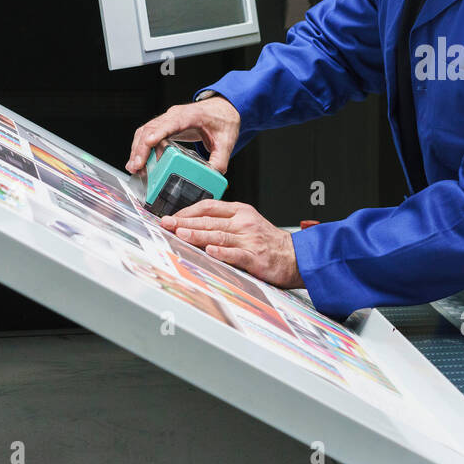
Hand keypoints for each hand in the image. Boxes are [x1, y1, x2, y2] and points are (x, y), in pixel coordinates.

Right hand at [127, 96, 240, 174]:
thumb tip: (211, 175)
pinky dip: (141, 148)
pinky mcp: (164, 126)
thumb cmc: (222, 119)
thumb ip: (220, 159)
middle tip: (137, 166)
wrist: (222, 109)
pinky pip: (148, 135)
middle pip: (152, 128)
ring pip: (145, 131)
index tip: (148, 143)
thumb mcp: (227, 141)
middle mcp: (175, 115)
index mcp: (191, 115)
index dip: (159, 132)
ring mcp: (167, 120)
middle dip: (142, 148)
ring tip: (135, 168)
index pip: (172, 122)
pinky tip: (139, 162)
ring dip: (138, 149)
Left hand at [161, 200, 301, 288]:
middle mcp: (244, 223)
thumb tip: (195, 225)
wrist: (296, 255)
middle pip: (210, 220)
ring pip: (219, 235)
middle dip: (185, 222)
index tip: (172, 217)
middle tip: (167, 224)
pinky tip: (210, 251)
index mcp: (241, 212)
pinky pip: (235, 253)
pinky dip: (222, 252)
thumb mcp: (248, 222)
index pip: (209, 207)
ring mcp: (250, 239)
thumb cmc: (269, 241)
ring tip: (181, 234)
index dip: (188, 211)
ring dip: (198, 234)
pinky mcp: (255, 256)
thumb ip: (225, 221)